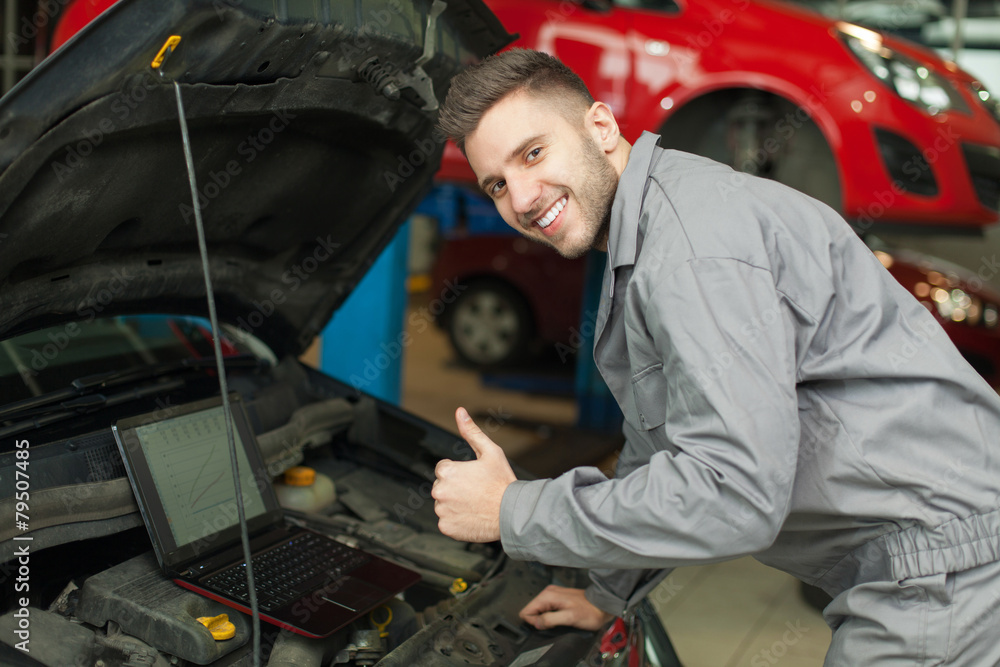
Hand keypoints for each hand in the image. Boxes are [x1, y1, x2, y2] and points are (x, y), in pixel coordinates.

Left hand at [432, 407, 516, 541]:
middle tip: (476, 492)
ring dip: (454, 504)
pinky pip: (446, 522)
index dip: (460, 472)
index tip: (473, 478)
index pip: (444, 469)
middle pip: (442, 486)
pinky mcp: (446, 527)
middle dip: (455, 488)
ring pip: (443, 504)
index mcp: (447, 472)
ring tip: (475, 504)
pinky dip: (456, 520)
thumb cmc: (502, 483)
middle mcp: (440, 491)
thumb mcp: (490, 451)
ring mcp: (442, 511)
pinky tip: (471, 516)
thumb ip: (471, 432)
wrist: (512, 513)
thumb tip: (460, 412)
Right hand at [520, 585, 612, 630]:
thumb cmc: (589, 611)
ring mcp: (553, 595)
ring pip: (539, 611)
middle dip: (541, 621)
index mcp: (548, 595)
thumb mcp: (569, 617)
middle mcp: (548, 593)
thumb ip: (550, 619)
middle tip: (556, 623)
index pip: (526, 611)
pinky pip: (546, 610)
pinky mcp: (557, 599)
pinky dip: (552, 616)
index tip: (547, 625)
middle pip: (532, 611)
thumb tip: (536, 622)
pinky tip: (562, 617)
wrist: (601, 605)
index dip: (534, 622)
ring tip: (560, 620)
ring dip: (547, 619)